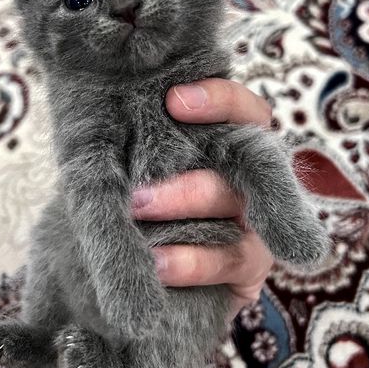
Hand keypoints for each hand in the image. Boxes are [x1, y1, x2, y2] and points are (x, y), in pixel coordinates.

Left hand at [133, 78, 273, 315]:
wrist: (144, 261)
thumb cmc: (144, 190)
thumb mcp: (142, 160)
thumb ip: (142, 137)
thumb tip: (110, 109)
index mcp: (234, 139)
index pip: (244, 108)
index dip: (219, 101)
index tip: (173, 101)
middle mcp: (254, 176)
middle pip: (243, 162)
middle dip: (188, 176)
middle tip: (137, 192)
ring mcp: (258, 222)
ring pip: (231, 207)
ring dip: (182, 210)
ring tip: (137, 219)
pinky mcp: (252, 266)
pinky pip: (230, 260)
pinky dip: (191, 262)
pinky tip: (156, 263)